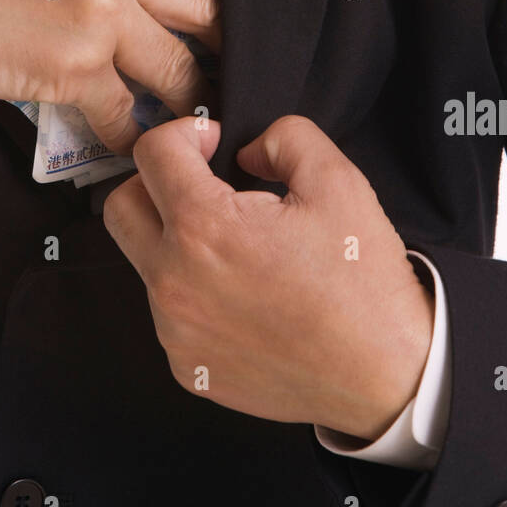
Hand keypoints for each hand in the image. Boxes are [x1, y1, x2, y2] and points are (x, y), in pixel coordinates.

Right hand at [0, 0, 219, 151]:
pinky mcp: (74, 69)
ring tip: (191, 110)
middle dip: (225, 46)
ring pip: (182, 71)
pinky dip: (136, 133)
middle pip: (212, 8)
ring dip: (189, 99)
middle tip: (230, 66)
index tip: (237, 9)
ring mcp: (99, 14)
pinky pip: (131, 115)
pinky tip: (134, 135)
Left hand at [103, 114, 433, 439]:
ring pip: (143, 261)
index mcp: (204, 228)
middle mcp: (175, 281)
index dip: (186, 132)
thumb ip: (284, 136)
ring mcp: (176, 331)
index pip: (151, 152)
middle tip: (203, 183)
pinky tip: (242, 291)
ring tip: (236, 244)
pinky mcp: (186, 366)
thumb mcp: (337, 179)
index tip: (215, 144)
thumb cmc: (363, 282)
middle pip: (121, 206)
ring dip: (174, 239)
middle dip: (155, 182)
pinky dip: (193, 290)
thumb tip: (246, 150)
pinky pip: (168, 311)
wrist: (385, 374)